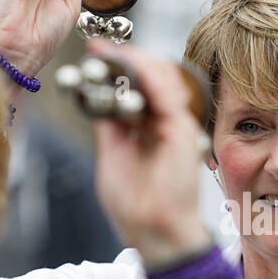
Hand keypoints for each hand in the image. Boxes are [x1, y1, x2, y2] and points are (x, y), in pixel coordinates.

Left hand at [90, 42, 210, 266]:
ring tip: (111, 52)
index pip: (136, 91)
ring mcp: (175, 126)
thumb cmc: (134, 204)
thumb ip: (110, 127)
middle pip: (150, 80)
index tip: (94, 57)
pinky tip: (131, 63)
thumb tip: (97, 99)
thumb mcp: (112, 156)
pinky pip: (168, 93)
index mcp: (147, 131)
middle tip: (99, 48)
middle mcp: (164, 124)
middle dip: (125, 60)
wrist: (154, 230)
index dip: (116, 71)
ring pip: (161, 80)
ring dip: (136, 62)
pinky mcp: (183, 130)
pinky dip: (149, 75)